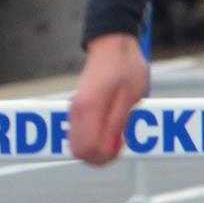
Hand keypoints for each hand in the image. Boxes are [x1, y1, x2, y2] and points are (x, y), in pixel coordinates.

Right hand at [68, 33, 149, 164]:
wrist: (112, 46)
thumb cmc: (126, 69)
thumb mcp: (130, 97)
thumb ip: (117, 124)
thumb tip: (108, 149)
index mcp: (88, 109)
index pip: (87, 150)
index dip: (105, 156)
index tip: (122, 145)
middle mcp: (75, 111)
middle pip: (78, 152)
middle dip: (99, 156)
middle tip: (120, 144)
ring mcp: (73, 110)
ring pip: (77, 145)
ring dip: (96, 148)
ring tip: (117, 135)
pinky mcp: (76, 109)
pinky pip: (79, 135)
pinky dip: (93, 139)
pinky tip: (110, 128)